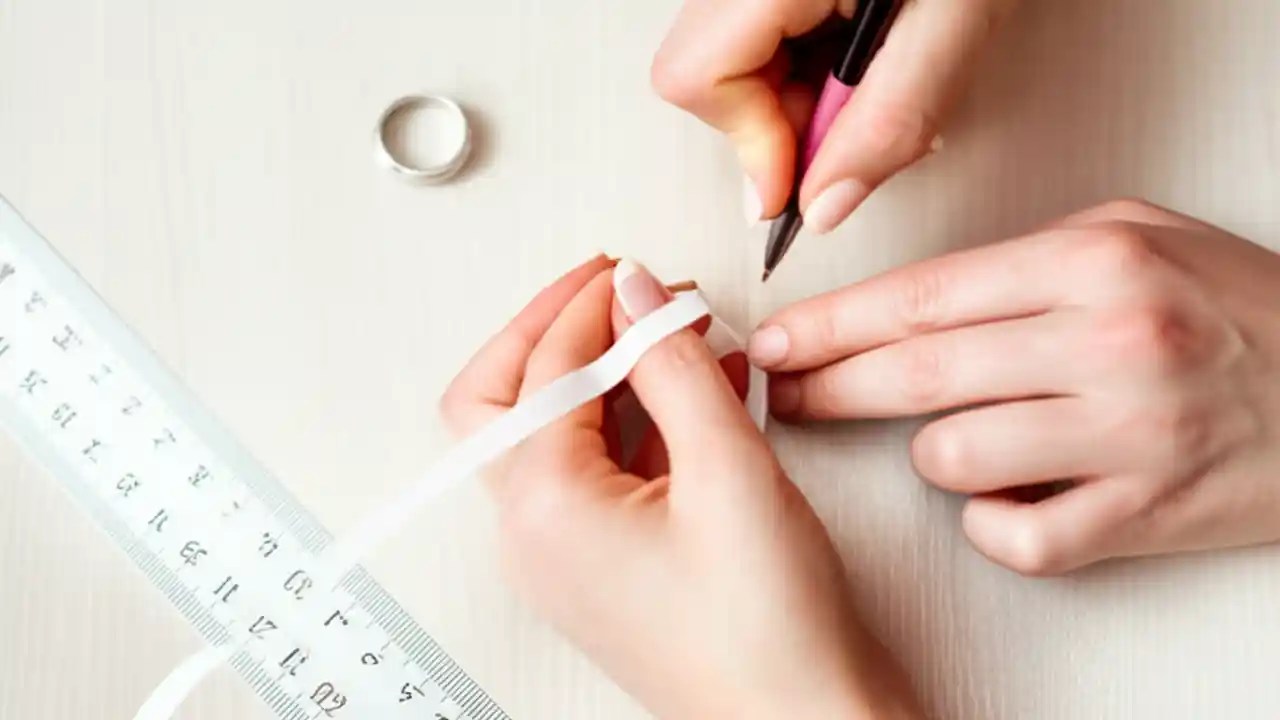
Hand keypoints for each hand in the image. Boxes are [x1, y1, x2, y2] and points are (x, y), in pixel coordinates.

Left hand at [441, 257, 921, 718]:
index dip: (599, 307)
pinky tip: (696, 393)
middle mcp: (535, 534)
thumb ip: (672, 365)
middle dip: (557, 332)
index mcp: (544, 508)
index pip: (547, 369)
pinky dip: (635, 422)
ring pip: (553, 432)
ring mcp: (565, 554)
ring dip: (605, 373)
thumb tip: (636, 293)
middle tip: (614, 289)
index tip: (648, 275)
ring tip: (672, 333)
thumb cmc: (765, 634)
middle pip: (505, 399)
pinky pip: (598, 472)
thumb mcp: (728, 471)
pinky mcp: (604, 565)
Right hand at [652, 0, 1018, 231]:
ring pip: (728, 61)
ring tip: (870, 78)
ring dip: (796, 98)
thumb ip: (889, 120)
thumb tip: (823, 206)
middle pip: (704, 73)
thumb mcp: (955, 23)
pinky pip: (757, 38)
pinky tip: (858, 54)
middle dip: (776, 123)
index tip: (800, 188)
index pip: (699, 76)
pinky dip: (806, 68)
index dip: (751, 145)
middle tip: (852, 120)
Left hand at [748, 199, 1279, 575]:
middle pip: (914, 376)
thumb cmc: (1238, 309)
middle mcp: (1107, 346)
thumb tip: (910, 302)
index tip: (776, 343)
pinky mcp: (1145, 515)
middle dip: (830, 389)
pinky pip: (1018, 537)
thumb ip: (1022, 259)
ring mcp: (1128, 437)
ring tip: (956, 439)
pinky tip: (1007, 496)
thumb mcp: (1135, 237)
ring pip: (952, 459)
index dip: (830, 325)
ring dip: (933, 454)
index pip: (918, 299)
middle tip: (793, 397)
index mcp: (1092, 266)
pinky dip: (992, 522)